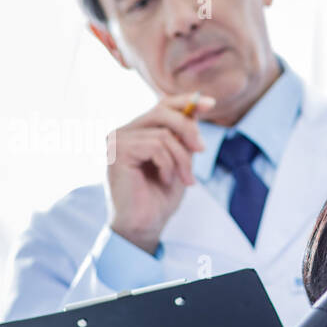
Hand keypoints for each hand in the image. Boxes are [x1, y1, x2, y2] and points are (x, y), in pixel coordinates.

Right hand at [106, 92, 213, 253]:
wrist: (144, 225)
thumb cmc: (160, 197)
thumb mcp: (180, 160)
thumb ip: (184, 136)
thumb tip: (197, 107)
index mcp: (137, 131)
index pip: (161, 105)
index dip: (186, 101)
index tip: (210, 103)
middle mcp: (123, 131)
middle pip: (162, 111)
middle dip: (189, 130)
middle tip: (202, 150)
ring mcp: (117, 140)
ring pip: (163, 134)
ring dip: (182, 158)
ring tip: (184, 179)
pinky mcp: (116, 151)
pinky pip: (155, 146)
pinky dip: (168, 165)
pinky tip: (165, 180)